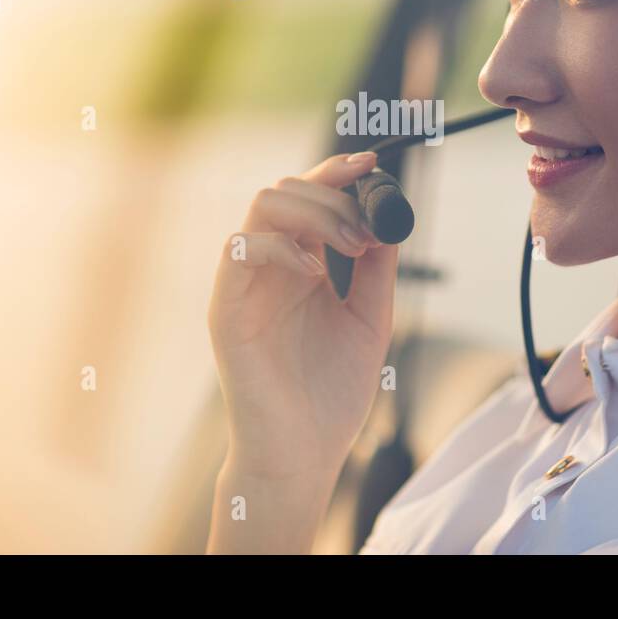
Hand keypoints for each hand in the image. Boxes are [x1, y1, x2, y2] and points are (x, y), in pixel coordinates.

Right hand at [207, 151, 398, 485]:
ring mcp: (245, 285)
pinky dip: (281, 247)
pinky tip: (315, 272)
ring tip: (352, 246)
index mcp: (300, 264)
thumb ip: (377, 269)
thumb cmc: (331, 393)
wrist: (304, 454)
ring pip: (262, 206)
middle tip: (370, 227)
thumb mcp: (370, 318)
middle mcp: (270, 266)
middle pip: (286, 189)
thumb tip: (391, 216)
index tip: (373, 164)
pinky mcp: (226, 310)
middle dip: (333, 192)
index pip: (310, 198)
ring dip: (314, 212)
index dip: (337, 172)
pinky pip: (240, 249)